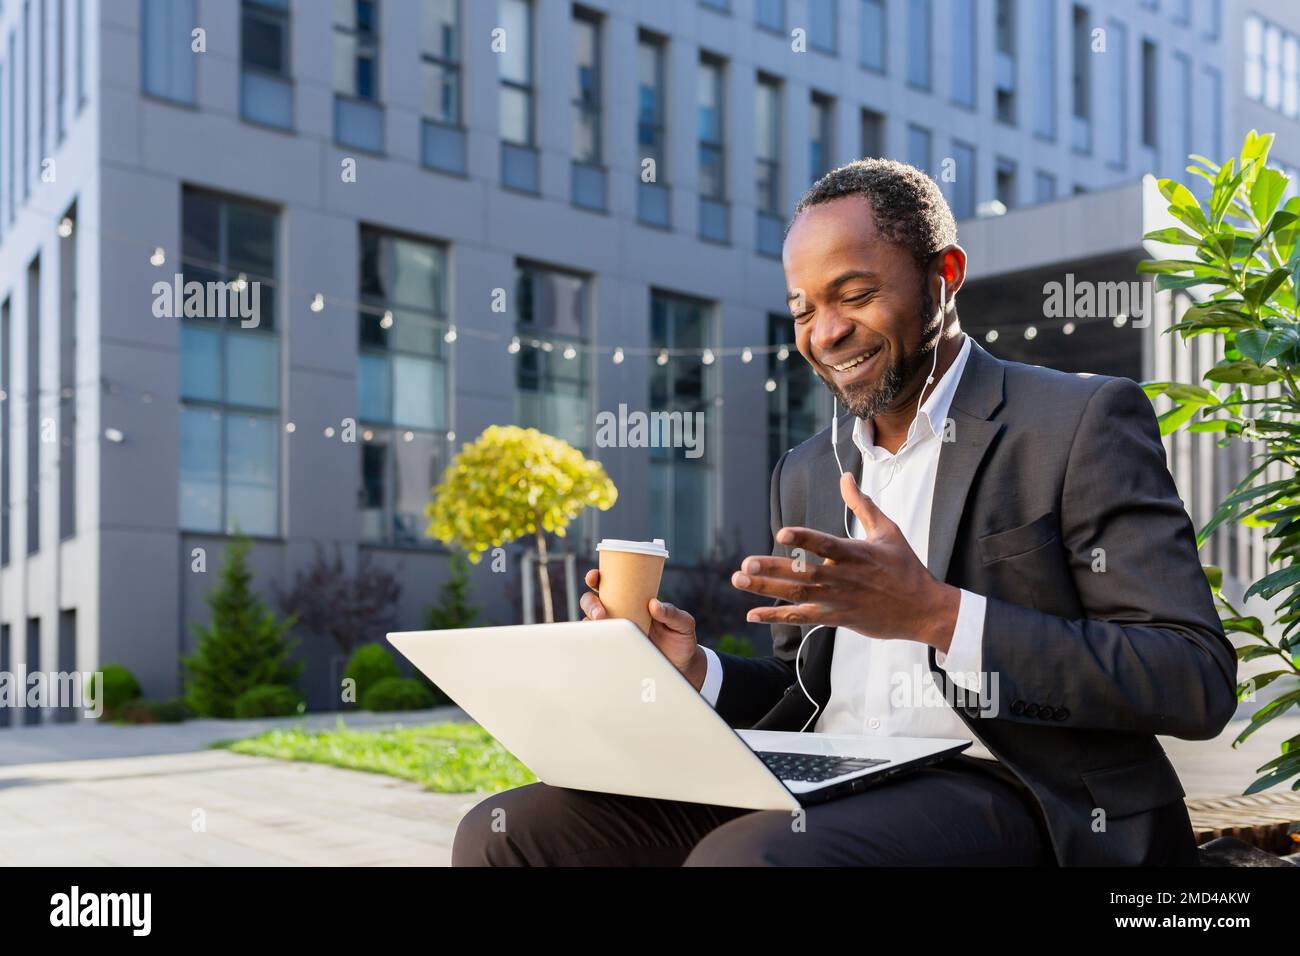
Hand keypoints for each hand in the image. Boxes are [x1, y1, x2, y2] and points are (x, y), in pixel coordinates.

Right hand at [580, 570, 708, 690]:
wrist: (683, 665)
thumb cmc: (681, 639)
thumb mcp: (683, 623)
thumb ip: (672, 613)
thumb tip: (654, 604)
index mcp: (635, 599)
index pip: (611, 584)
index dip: (597, 577)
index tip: (594, 576)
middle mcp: (622, 612)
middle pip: (593, 601)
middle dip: (590, 602)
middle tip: (600, 612)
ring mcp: (617, 631)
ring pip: (592, 622)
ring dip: (590, 621)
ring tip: (601, 626)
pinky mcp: (616, 649)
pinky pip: (599, 643)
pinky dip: (595, 641)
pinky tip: (600, 642)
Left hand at [731, 472, 960, 650]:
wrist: (922, 610)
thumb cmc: (905, 567)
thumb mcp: (888, 530)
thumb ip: (862, 504)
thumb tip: (846, 476)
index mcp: (856, 553)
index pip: (826, 544)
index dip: (804, 539)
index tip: (781, 534)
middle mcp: (843, 578)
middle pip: (803, 573)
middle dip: (772, 569)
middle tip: (745, 565)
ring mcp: (838, 600)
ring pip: (797, 595)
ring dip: (766, 590)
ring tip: (739, 581)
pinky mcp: (836, 618)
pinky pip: (802, 617)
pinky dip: (777, 617)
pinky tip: (752, 614)